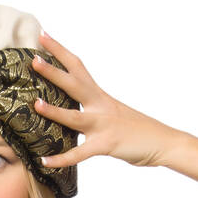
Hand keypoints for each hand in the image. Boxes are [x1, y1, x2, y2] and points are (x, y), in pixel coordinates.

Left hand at [31, 32, 186, 169]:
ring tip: (35, 104)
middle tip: (33, 59)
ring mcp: (103, 125)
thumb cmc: (137, 129)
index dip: (60, 51)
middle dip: (53, 71)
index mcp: (100, 96)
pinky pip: (80, 153)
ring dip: (55, 111)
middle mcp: (101, 106)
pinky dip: (62, 159)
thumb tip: (76, 108)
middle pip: (75, 83)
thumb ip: (94, 109)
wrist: (164, 142)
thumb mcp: (113, 112)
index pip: (78, 67)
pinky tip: (45, 160)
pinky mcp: (106, 145)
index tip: (43, 37)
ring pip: (75, 117)